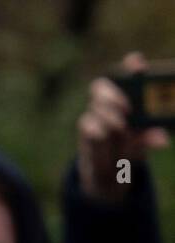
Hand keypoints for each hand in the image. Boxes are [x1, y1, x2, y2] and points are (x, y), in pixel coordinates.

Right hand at [78, 51, 170, 203]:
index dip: (132, 65)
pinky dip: (97, 129)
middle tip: (126, 107)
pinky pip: (86, 124)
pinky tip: (105, 136)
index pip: (128, 69)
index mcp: (130, 94)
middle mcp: (109, 100)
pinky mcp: (85, 132)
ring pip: (94, 106)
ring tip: (121, 127)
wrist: (110, 173)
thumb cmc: (131, 148)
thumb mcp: (144, 142)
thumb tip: (162, 140)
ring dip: (108, 115)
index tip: (138, 66)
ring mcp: (95, 115)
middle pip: (100, 85)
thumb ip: (150, 137)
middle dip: (112, 93)